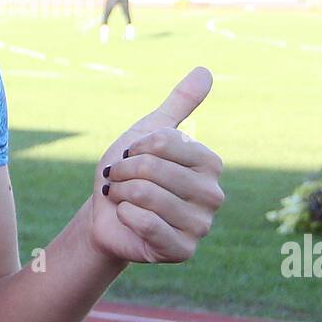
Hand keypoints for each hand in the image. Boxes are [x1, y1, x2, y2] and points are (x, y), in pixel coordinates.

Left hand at [86, 66, 225, 263]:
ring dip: (122, 195)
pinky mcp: (183, 251)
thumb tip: (206, 70)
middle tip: (121, 181)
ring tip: (124, 199)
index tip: (130, 158)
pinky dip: (126, 217)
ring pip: (147, 196)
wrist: (107, 215)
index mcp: (210, 163)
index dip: (135, 149)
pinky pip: (147, 225)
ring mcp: (202, 225)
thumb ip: (180, 103)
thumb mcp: (148, 132)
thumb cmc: (130, 172)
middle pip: (154, 170)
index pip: (164, 143)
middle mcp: (214, 195)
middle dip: (125, 174)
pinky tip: (129, 219)